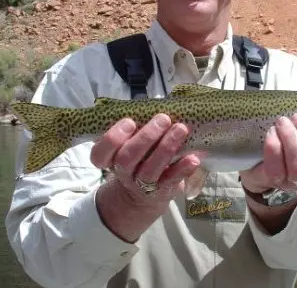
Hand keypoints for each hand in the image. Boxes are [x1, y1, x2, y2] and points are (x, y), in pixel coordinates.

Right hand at [90, 114, 199, 241]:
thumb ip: (138, 126)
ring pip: (149, 170)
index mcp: (111, 159)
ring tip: (181, 129)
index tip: (129, 122)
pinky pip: (172, 181)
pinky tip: (193, 157)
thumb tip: (160, 103)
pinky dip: (183, 169)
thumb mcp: (130, 144)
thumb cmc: (138, 158)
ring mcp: (142, 185)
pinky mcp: (162, 191)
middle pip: (127, 159)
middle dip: (145, 137)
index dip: (112, 139)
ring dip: (166, 148)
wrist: (142, 196)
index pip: (100, 154)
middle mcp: (124, 172)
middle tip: (163, 119)